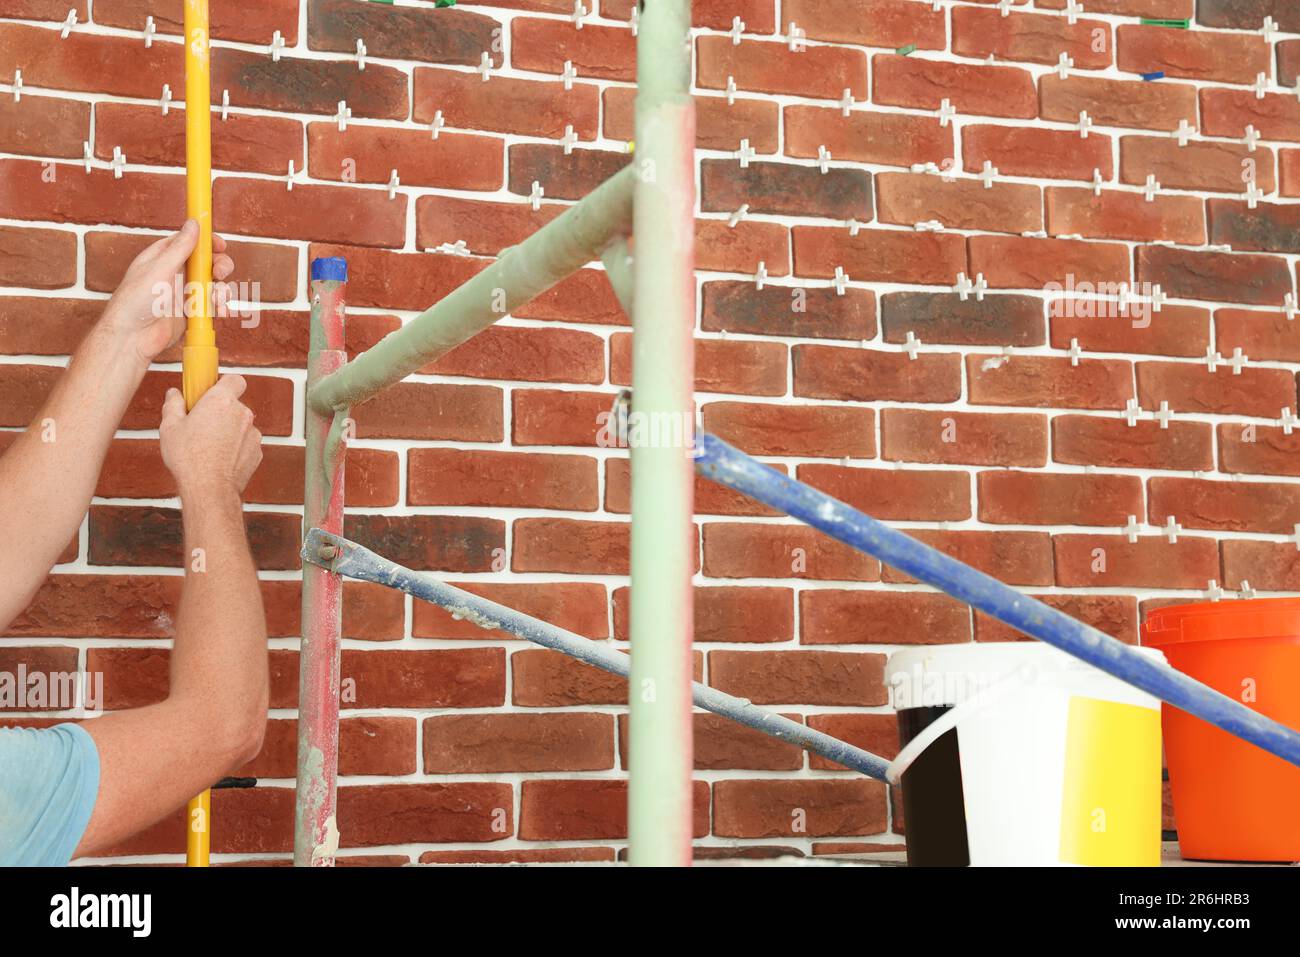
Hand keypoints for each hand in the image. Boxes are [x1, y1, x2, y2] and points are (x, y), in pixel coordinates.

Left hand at [100, 220, 234, 364]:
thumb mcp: (159, 268)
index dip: (207, 242)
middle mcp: (175, 273)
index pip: (190, 242)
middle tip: (220, 273)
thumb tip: (194, 222)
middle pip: (207, 263)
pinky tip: (219, 312)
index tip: (220, 245)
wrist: (132, 337)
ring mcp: (184, 293)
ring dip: (221, 290)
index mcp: (163, 257)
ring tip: (218, 299)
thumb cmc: (136, 301)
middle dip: (219, 266)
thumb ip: (181, 247)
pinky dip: (219, 307)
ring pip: (213, 284)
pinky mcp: (191, 312)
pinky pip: (212, 304)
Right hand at [159, 375, 262, 498]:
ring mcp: (253, 433)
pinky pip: (246, 443)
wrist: (209, 489)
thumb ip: (174, 405)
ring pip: (241, 426)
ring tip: (208, 446)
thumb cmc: (188, 458)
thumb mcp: (170, 427)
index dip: (224, 385)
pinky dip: (236, 448)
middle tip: (201, 425)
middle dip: (221, 412)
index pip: (234, 379)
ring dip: (229, 431)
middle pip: (235, 405)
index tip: (211, 393)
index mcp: (221, 401)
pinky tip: (219, 459)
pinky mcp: (258, 452)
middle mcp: (242, 414)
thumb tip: (174, 394)